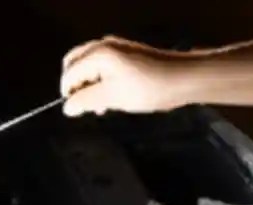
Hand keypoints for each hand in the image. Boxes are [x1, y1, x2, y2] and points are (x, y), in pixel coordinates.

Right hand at [60, 36, 189, 116]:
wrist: (185, 78)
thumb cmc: (148, 88)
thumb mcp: (112, 98)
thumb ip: (85, 101)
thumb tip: (67, 107)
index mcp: (98, 54)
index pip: (69, 75)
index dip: (69, 94)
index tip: (80, 111)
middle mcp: (103, 46)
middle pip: (73, 65)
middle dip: (76, 86)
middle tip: (86, 105)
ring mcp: (116, 48)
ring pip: (87, 66)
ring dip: (89, 86)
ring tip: (102, 105)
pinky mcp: (126, 55)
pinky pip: (102, 66)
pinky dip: (101, 81)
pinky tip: (112, 97)